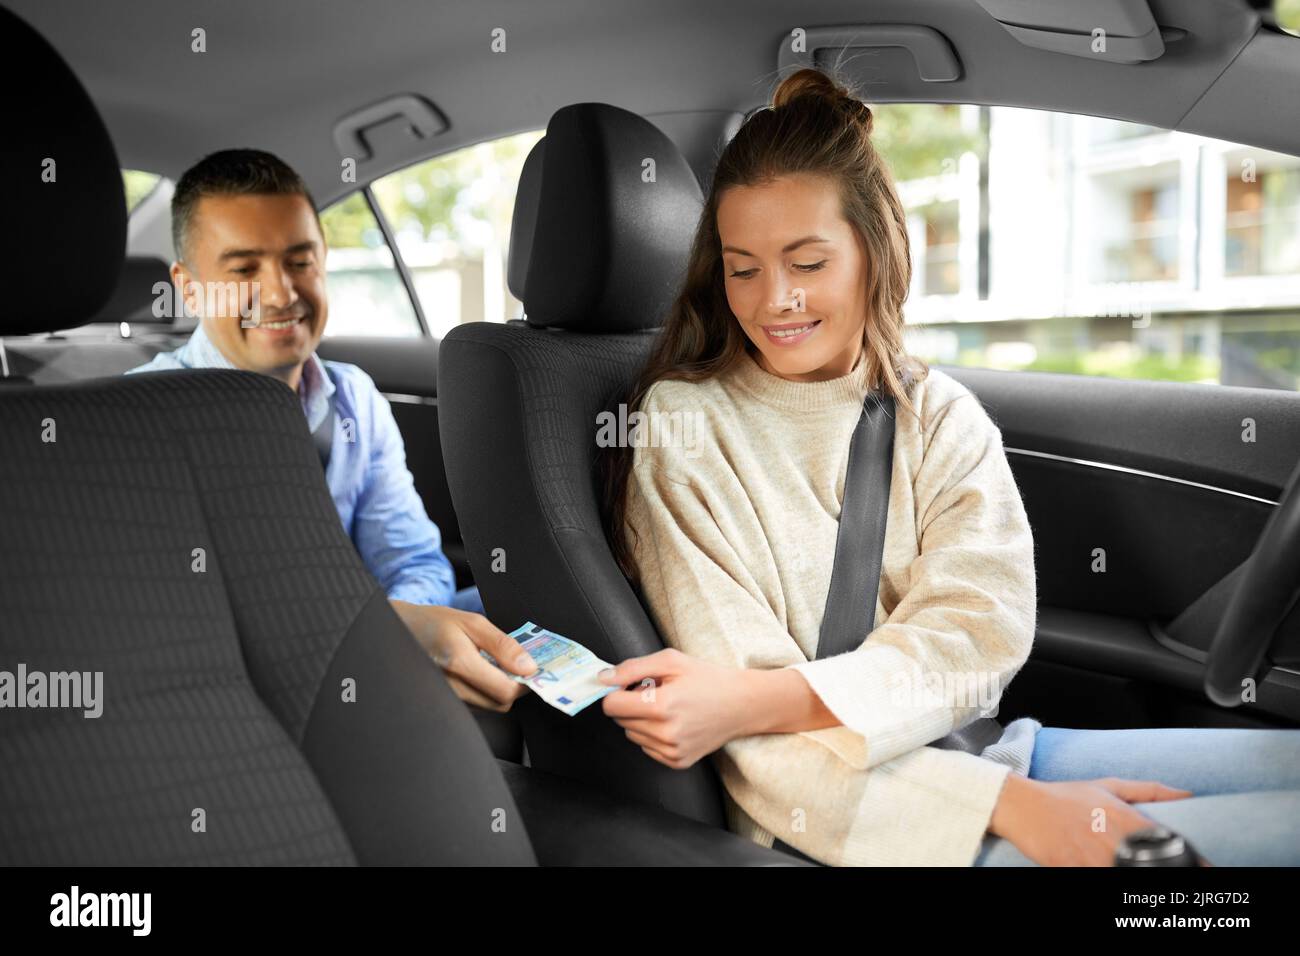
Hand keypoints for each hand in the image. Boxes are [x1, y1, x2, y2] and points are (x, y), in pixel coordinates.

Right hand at [389, 600, 535, 711]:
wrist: (401, 632)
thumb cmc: (433, 623)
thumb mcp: (472, 622)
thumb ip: (503, 645)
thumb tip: (528, 666)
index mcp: (459, 663)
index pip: (505, 691)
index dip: (524, 683)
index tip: (530, 670)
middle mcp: (450, 687)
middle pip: (499, 704)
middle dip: (512, 686)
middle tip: (513, 665)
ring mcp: (445, 698)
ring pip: (488, 706)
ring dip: (498, 689)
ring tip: (491, 665)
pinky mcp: (444, 703)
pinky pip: (475, 705)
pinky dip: (483, 692)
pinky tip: (477, 674)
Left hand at [598, 648, 752, 768]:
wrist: (742, 704)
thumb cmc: (708, 679)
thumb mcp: (671, 661)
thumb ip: (632, 668)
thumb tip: (602, 678)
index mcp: (661, 705)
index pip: (610, 706)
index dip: (616, 691)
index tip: (629, 685)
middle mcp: (665, 733)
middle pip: (619, 720)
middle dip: (630, 704)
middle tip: (656, 692)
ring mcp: (672, 751)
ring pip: (632, 734)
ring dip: (641, 720)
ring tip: (668, 707)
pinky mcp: (677, 761)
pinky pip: (646, 748)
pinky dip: (653, 734)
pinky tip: (674, 722)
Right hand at [989, 773, 1195, 866]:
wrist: (1022, 805)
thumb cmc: (1066, 796)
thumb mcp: (1108, 785)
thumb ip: (1150, 790)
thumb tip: (1189, 794)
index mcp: (1125, 816)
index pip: (1170, 843)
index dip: (1194, 860)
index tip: (1210, 869)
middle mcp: (1112, 837)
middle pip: (1153, 865)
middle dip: (1170, 872)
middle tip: (1184, 880)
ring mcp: (1092, 856)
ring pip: (1126, 875)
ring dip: (1137, 877)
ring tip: (1145, 882)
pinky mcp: (1071, 869)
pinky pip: (1096, 879)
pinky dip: (1109, 882)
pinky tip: (1115, 882)